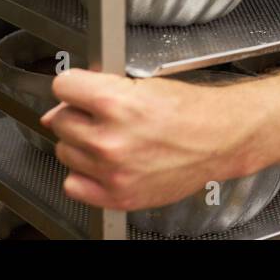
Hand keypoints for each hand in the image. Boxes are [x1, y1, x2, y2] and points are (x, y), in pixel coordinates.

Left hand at [40, 68, 256, 211]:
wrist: (219, 139)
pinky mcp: (118, 195)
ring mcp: (112, 171)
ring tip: (109, 138)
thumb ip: (100, 89)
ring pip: (64, 151)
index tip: (79, 89)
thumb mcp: (145, 84)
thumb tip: (64, 101)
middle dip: (77, 114)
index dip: (73, 85)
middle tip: (101, 115)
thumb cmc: (190, 111)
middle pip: (59, 120)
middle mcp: (109, 139)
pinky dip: (83, 175)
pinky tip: (103, 163)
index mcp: (116, 103)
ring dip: (81, 144)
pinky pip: (73, 185)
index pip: (62, 86)